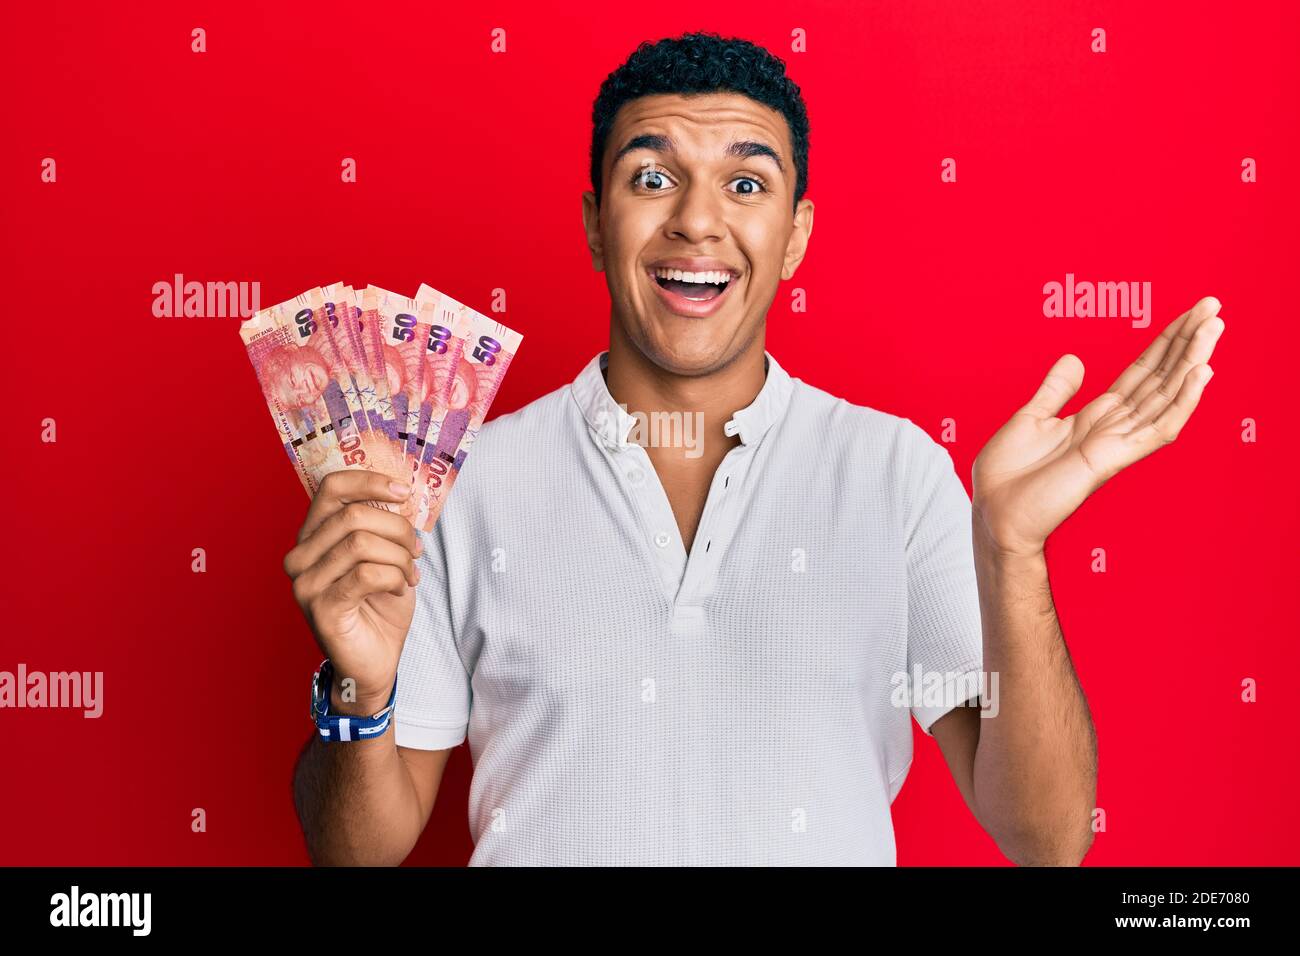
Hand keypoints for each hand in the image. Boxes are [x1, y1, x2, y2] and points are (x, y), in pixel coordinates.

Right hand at [283, 471, 423, 711]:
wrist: (374, 662)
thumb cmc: (378, 606)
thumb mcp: (384, 555)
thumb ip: (383, 524)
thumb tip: (401, 493)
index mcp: (312, 536)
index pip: (332, 488)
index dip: (370, 481)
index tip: (404, 491)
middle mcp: (300, 557)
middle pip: (354, 515)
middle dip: (397, 528)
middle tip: (416, 549)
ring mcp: (306, 584)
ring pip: (362, 543)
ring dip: (399, 556)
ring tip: (410, 572)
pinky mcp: (322, 608)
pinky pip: (366, 574)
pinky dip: (395, 577)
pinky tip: (401, 589)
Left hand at [972, 296, 1224, 555]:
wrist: (994, 513)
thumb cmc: (1007, 477)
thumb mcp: (1029, 419)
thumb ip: (1055, 391)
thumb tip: (1074, 359)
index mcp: (1094, 418)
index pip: (1141, 373)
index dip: (1165, 343)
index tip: (1190, 312)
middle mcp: (1112, 428)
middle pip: (1160, 378)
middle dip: (1187, 342)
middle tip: (1213, 305)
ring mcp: (1116, 444)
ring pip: (1166, 397)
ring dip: (1192, 361)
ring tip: (1215, 327)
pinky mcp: (1111, 460)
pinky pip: (1157, 429)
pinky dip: (1182, 401)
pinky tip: (1201, 374)